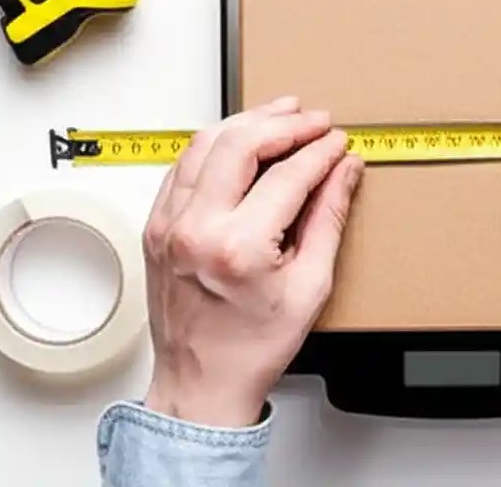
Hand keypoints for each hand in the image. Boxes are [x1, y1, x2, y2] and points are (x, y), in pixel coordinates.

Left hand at [141, 96, 363, 425]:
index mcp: (238, 248)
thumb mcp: (310, 286)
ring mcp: (169, 225)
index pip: (288, 175)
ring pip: (203, 144)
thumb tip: (344, 172)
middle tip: (311, 119)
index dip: (320, 152)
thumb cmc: (251, 348)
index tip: (337, 143)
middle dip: (282, 123)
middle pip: (239, 142)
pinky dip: (212, 147)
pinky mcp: (156, 226)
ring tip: (278, 117)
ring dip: (245, 123)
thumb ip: (328, 218)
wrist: (201, 384)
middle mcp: (195, 229)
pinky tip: (238, 144)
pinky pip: (182, 167)